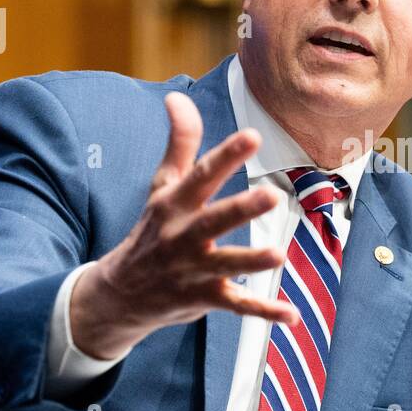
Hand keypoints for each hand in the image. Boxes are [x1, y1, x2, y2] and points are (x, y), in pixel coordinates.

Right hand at [69, 92, 299, 358]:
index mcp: (174, 205)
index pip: (201, 176)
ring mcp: (192, 270)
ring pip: (225, 266)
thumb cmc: (152, 230)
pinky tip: (292, 314)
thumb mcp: (162, 186)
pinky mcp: (203, 299)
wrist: (119, 294)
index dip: (226, 155)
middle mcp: (182, 236)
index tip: (252, 136)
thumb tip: (177, 96)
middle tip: (270, 195)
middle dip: (241, 209)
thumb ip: (179, 144)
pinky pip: (236, 306)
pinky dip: (263, 313)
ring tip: (279, 255)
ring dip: (251, 262)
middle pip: (213, 220)